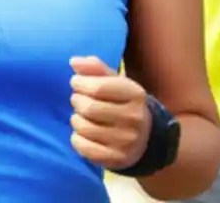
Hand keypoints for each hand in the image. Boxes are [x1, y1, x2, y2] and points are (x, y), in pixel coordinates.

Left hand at [69, 56, 150, 170]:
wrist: (145, 137)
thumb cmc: (122, 102)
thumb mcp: (114, 81)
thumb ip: (94, 68)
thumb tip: (73, 61)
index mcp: (135, 94)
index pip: (98, 86)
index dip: (79, 82)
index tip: (76, 82)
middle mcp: (134, 118)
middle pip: (89, 107)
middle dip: (76, 100)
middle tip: (78, 100)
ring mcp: (127, 141)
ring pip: (84, 127)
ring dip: (76, 119)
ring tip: (81, 116)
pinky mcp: (117, 158)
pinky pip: (83, 147)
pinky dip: (76, 138)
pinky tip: (82, 133)